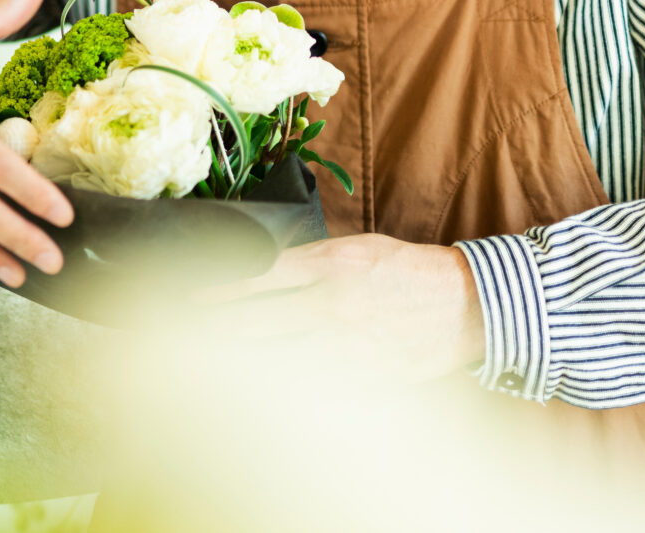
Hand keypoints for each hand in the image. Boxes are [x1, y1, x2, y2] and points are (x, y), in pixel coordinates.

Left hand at [200, 233, 484, 380]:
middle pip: (258, 322)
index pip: (258, 277)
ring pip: (279, 360)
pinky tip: (256, 395)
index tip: (189, 298)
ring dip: (240, 365)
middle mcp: (333, 304)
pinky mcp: (364, 376)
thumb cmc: (406, 271)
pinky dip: (283, 393)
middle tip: (179, 338)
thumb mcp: (356, 249)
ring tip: (204, 369)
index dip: (219, 290)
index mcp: (331, 264)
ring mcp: (348, 344)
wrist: (466, 304)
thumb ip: (309, 262)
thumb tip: (258, 273)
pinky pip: (313, 389)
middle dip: (215, 332)